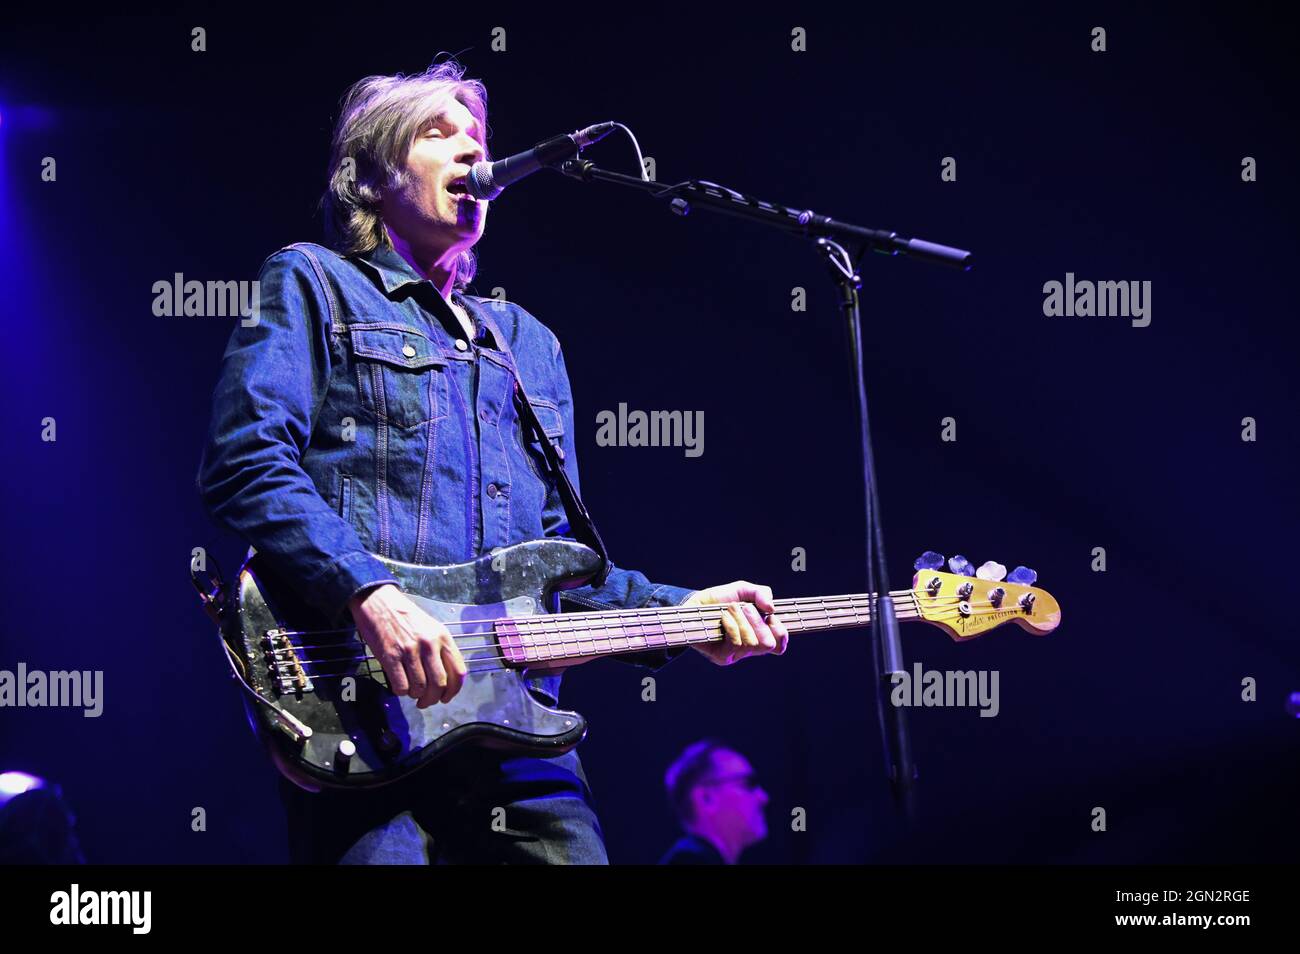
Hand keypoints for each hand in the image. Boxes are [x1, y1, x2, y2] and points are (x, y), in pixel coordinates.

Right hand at [348, 584, 466, 706]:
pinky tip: (400, 686)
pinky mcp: (391, 656)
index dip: (453, 691)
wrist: (379, 602)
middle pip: (439, 684)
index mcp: (443, 637)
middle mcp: (429, 644)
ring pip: (420, 688)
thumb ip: (440, 650)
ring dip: (416, 695)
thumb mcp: (431, 628)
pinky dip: (401, 692)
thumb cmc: (406, 617)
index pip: (458, 672)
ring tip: (411, 692)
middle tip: (426, 702)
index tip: (446, 697)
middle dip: (433, 699)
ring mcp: (410, 650)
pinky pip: (401, 686)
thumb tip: (446, 679)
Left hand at [681, 581, 788, 665]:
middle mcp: (750, 647)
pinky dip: (731, 626)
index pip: (779, 645)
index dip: (780, 632)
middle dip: (758, 623)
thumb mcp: (742, 590)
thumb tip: (772, 608)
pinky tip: (723, 617)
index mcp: (759, 634)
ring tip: (730, 609)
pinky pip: (735, 643)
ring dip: (741, 620)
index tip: (770, 616)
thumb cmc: (719, 599)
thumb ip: (761, 593)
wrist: (694, 603)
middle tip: (746, 608)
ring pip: (751, 643)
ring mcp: (736, 654)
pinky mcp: (722, 657)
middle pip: (768, 645)